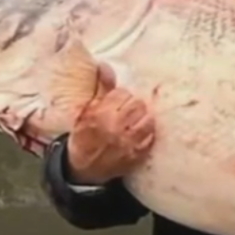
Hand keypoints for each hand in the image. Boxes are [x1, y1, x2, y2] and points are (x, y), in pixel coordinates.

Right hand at [66, 66, 154, 183]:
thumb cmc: (84, 136)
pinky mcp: (137, 156)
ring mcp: (128, 144)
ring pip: (148, 120)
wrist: (83, 169)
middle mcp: (115, 129)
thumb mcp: (86, 110)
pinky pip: (151, 137)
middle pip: (138, 105)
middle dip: (133, 105)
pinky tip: (138, 133)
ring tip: (134, 120)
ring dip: (143, 118)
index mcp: (100, 115)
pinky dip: (147, 133)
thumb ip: (99, 87)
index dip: (121, 96)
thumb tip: (105, 65)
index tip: (117, 101)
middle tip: (127, 110)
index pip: (123, 94)